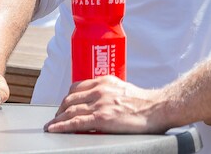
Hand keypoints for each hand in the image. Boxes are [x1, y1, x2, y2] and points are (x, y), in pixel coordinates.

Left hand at [46, 76, 171, 133]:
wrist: (159, 108)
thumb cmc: (146, 102)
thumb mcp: (123, 90)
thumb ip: (109, 93)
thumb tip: (101, 103)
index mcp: (105, 81)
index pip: (77, 88)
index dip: (66, 98)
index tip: (63, 105)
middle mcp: (100, 90)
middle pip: (70, 99)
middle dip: (59, 110)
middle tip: (55, 118)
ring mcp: (100, 104)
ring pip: (69, 110)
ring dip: (56, 119)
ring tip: (51, 126)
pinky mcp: (101, 118)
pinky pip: (75, 122)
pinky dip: (61, 126)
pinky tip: (55, 129)